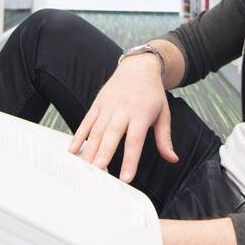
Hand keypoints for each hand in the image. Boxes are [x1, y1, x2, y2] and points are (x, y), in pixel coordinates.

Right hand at [68, 55, 179, 182]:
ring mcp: (107, 106)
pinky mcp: (97, 104)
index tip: (126, 178)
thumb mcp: (164, 114)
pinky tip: (72, 150)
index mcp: (141, 114)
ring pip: (97, 130)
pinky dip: (79, 135)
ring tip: (85, 167)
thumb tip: (173, 159)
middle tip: (98, 171)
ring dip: (90, 149)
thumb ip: (165, 138)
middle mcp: (122, 110)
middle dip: (104, 153)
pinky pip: (86, 121)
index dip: (130, 160)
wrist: (138, 67)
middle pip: (112, 135)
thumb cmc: (152, 94)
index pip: (135, 140)